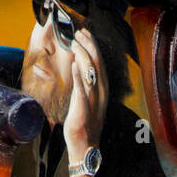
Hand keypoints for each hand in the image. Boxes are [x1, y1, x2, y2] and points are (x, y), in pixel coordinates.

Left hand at [63, 27, 107, 168]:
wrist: (85, 145)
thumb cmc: (84, 120)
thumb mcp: (86, 97)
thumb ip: (84, 81)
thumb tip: (77, 63)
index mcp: (102, 88)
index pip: (99, 61)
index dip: (92, 45)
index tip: (84, 32)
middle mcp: (100, 92)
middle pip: (97, 63)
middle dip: (88, 45)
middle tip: (79, 32)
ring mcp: (93, 100)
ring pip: (90, 72)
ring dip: (83, 55)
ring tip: (75, 42)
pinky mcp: (83, 109)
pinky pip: (82, 90)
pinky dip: (79, 76)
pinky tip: (74, 64)